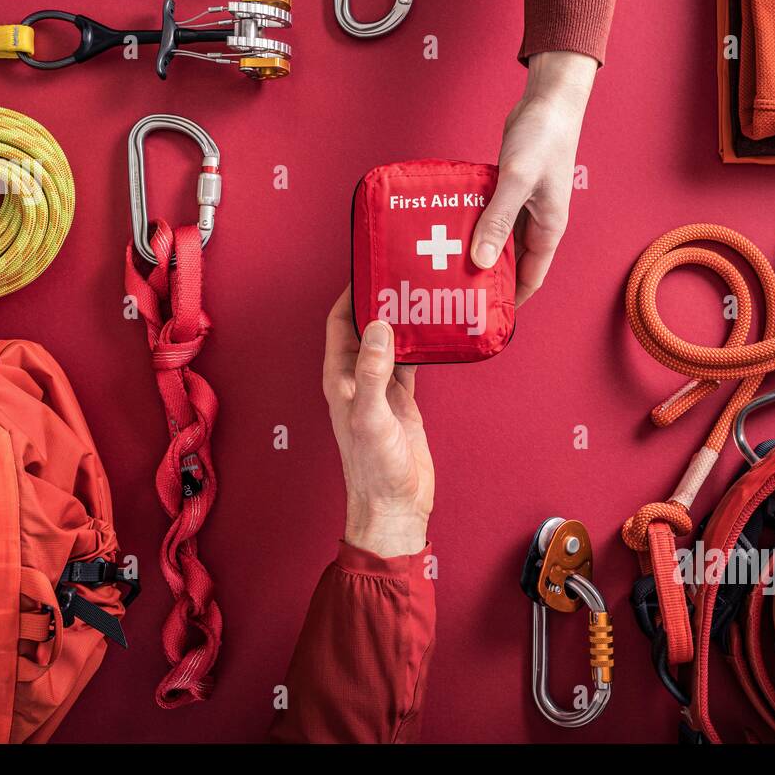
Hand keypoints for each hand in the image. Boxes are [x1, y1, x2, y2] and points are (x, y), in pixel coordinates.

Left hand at [323, 289, 433, 556]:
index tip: (370, 268)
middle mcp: (358, 378)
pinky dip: (421, 345)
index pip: (339, 324)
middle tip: (402, 274)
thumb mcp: (371, 416)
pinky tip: (435, 332)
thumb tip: (377, 327)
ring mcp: (381, 388)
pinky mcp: (403, 401)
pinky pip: (410, 362)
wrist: (395, 506)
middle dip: (380, 301)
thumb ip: (372, 372)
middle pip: (365, 327)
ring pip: (390, 342)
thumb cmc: (374, 470)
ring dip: (402, 321)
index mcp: (340, 378)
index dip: (351, 295)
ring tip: (422, 295)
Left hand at [470, 50, 596, 304]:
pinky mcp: (508, 191)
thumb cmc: (542, 138)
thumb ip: (498, 220)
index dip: (510, 300)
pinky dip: (471, 224)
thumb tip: (479, 261)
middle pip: (510, 264)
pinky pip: (488, 217)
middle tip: (452, 291)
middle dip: (485, 279)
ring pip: (496, 240)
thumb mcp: (517, 181)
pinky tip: (447, 229)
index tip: (484, 315)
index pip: (530, 279)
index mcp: (548, 230)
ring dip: (474, 251)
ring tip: (443, 265)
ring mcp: (522, 208)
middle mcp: (537, 224)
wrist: (548, 101)